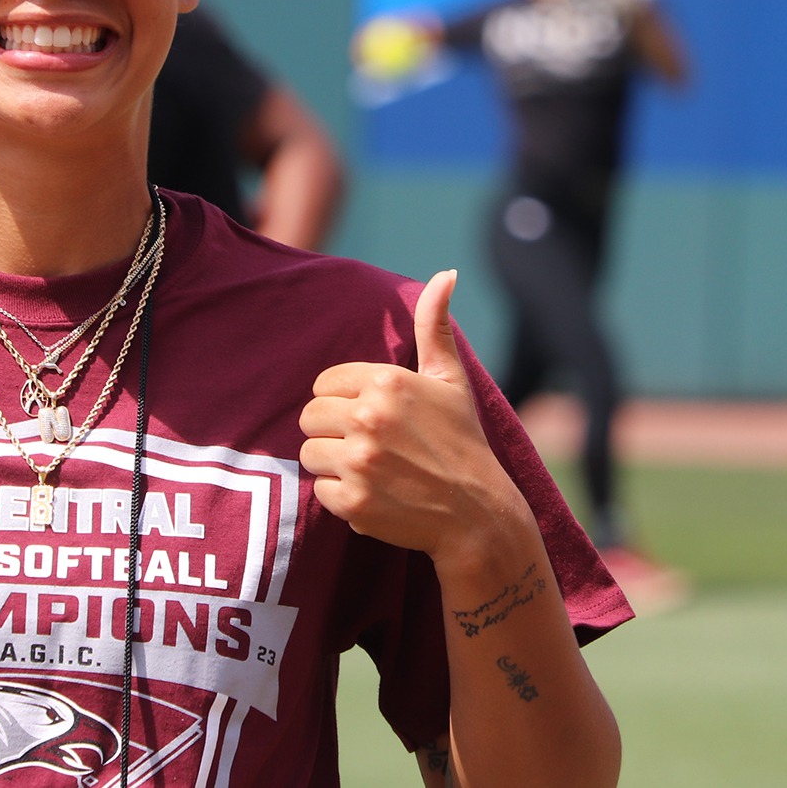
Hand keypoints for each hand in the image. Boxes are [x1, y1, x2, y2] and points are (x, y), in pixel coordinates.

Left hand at [300, 271, 523, 563]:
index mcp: (386, 381)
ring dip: (333, 463)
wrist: (477, 513)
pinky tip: (374, 493)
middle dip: (332, 431)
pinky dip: (341, 495)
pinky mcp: (352, 501)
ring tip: (371, 468)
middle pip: (310, 417)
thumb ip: (434, 326)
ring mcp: (359, 461)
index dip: (343, 401)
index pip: (323, 384)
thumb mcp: (450, 379)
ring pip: (309, 453)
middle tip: (368, 445)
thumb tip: (446, 274)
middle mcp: (369, 417)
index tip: (370, 417)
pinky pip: (319, 491)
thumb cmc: (462, 441)